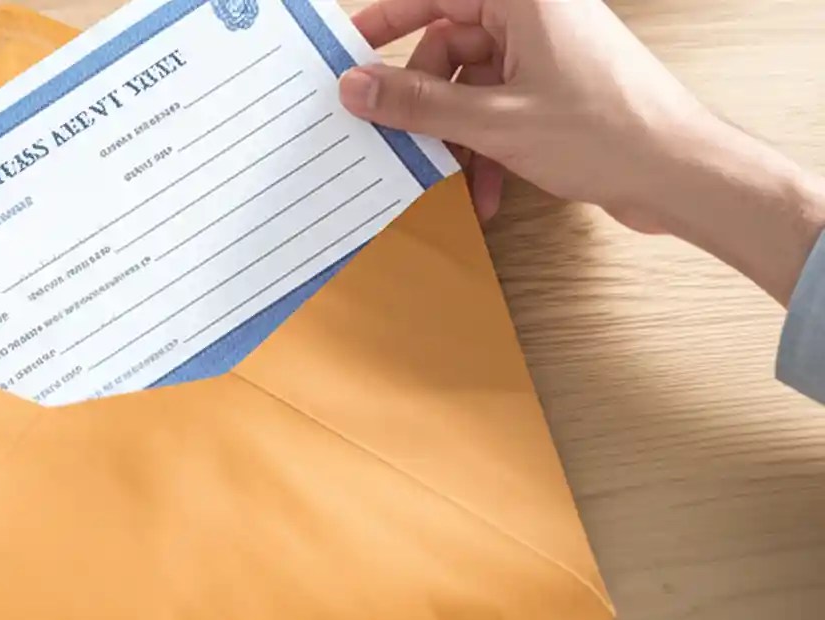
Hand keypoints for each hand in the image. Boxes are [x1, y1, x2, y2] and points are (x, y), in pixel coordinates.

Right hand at [340, 0, 824, 303]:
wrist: (681, 173)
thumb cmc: (608, 132)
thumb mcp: (493, 121)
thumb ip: (418, 104)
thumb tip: (357, 88)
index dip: (385, 21)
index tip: (347, 50)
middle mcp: (535, 17)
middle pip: (448, 47)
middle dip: (424, 103)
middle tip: (393, 138)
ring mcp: (547, 55)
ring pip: (470, 87)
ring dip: (456, 138)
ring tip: (451, 180)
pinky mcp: (557, 92)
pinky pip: (498, 111)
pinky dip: (486, 149)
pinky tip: (485, 192)